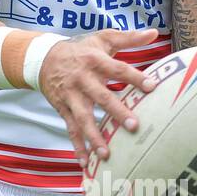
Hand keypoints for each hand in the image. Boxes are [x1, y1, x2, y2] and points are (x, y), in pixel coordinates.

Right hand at [36, 28, 159, 169]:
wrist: (42, 58)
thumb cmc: (80, 49)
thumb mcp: (102, 39)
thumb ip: (129, 38)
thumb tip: (154, 32)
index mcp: (94, 60)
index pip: (117, 69)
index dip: (134, 77)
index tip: (152, 86)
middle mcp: (82, 79)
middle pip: (101, 97)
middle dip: (116, 112)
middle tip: (134, 126)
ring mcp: (71, 96)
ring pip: (83, 118)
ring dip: (94, 136)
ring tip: (106, 154)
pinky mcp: (63, 109)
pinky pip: (71, 129)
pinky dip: (77, 146)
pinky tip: (85, 162)